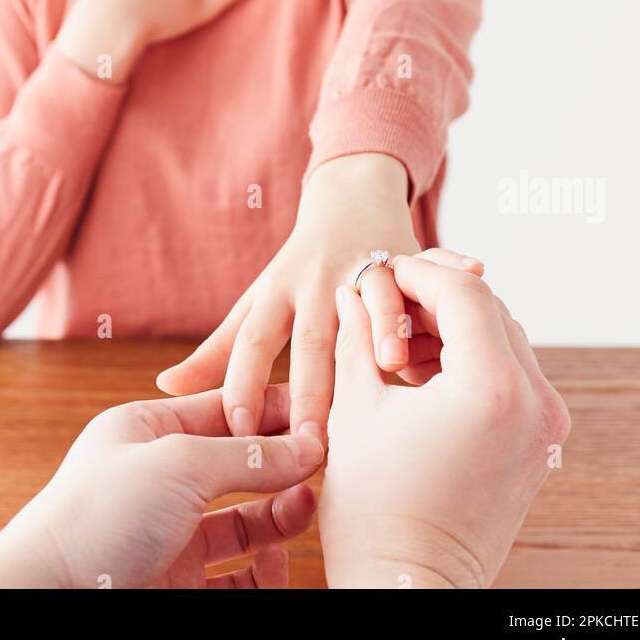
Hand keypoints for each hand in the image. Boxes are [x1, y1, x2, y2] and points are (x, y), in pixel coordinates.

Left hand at [0, 384, 321, 589]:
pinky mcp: (176, 584)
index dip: (272, 413)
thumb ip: (247, 454)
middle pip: (239, 467)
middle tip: (325, 468)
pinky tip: (276, 561)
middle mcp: (158, 481)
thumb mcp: (178, 464)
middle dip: (282, 467)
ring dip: (280, 517)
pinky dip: (263, 569)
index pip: (224, 411)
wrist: (49, 599)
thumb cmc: (96, 517)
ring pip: (243, 522)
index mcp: (146, 433)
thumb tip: (307, 445)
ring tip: (305, 510)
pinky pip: (236, 575)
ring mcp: (168, 535)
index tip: (321, 419)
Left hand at [156, 156, 429, 446]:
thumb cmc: (302, 269)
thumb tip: (164, 390)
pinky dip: (452, 268)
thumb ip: (219, 351)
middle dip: (315, 387)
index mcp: (278, 293)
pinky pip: (430, 266)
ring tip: (394, 365)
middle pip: (314, 336)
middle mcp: (320, 281)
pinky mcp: (409, 253)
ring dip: (384, 324)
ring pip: (374, 295)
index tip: (236, 431)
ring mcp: (367, 264)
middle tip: (314, 442)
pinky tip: (475, 274)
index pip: (253, 341)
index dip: (241, 382)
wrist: (350, 198)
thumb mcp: (260, 303)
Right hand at [319, 249, 572, 588]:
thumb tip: (351, 291)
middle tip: (385, 302)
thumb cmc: (373, 508)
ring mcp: (545, 424)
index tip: (382, 271)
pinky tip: (423, 371)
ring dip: (454, 328)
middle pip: (489, 311)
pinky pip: (511, 374)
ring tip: (398, 342)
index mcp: (491, 387)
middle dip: (435, 299)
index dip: (418, 273)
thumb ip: (356, 337)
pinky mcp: (541, 443)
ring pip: (503, 339)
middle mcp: (534, 400)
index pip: (462, 293)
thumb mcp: (355, 409)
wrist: (409, 589)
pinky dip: (472, 360)